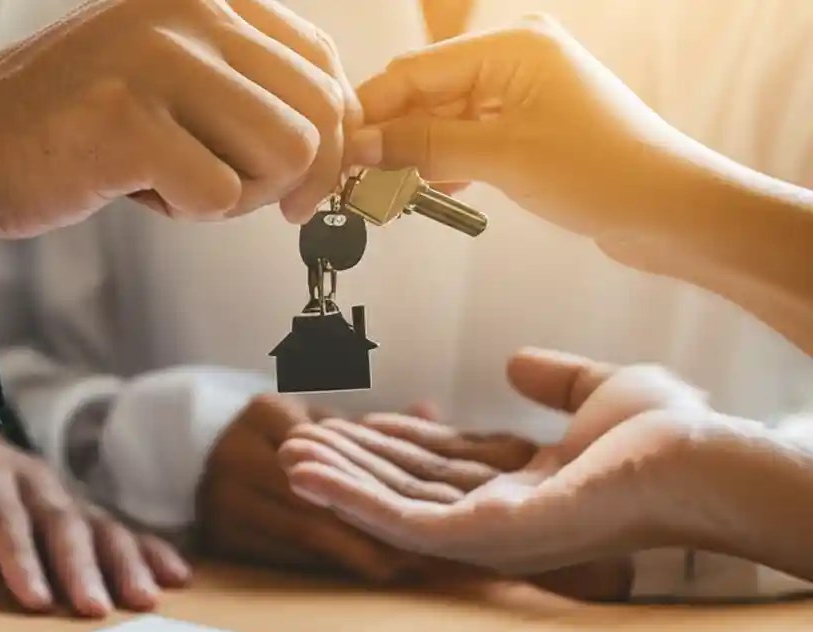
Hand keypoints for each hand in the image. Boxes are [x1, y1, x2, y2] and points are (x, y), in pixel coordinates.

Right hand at [0, 0, 357, 239]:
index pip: (323, 62)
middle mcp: (189, 11)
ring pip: (284, 155)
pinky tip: (136, 189)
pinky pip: (220, 196)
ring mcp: (156, 62)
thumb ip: (250, 87)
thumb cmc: (74, 121)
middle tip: (250, 200)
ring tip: (179, 183)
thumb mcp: (171, 73)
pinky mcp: (127, 122)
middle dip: (296, 177)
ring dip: (242, 194)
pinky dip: (186, 212)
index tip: (304, 176)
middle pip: (319, 113)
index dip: (331, 133)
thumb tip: (345, 142)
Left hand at [0, 434, 189, 616]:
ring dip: (124, 560)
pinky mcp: (75, 501)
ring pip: (97, 521)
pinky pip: (117, 523)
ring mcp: (57, 487)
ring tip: (145, 599)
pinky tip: (175, 575)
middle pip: (59, 521)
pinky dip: (148, 547)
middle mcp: (27, 476)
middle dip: (80, 567)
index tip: (35, 599)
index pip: (1, 517)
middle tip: (94, 609)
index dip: (18, 557)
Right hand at [199, 395, 430, 582]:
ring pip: (302, 529)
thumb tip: (429, 406)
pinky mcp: (217, 533)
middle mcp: (234, 450)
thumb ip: (373, 425)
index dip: (375, 478)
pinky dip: (326, 564)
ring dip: (355, 551)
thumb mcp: (324, 423)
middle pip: (317, 494)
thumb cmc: (288, 443)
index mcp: (265, 411)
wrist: (212, 462)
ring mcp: (219, 494)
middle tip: (419, 550)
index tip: (423, 503)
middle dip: (371, 524)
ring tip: (401, 567)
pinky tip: (361, 572)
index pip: (329, 452)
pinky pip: (282, 554)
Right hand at [279, 348, 713, 579]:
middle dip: (352, 465)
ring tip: (289, 458)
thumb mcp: (599, 389)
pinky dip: (349, 497)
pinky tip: (309, 473)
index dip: (393, 440)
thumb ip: (554, 379)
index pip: (442, 462)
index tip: (350, 420)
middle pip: (409, 486)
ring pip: (394, 506)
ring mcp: (489, 529)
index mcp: (526, 483)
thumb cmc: (667, 435)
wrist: (697, 455)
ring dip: (338, 482)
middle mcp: (501, 513)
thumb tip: (515, 363)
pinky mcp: (480, 536)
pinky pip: (400, 521)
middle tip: (298, 444)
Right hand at [351, 15, 695, 242]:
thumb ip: (423, 148)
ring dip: (414, 155)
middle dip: (389, 137)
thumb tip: (360, 147)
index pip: (413, 71)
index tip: (335, 151)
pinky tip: (425, 192)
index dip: (369, 112)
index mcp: (511, 45)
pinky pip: (466, 137)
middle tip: (353, 182)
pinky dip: (443, 163)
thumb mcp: (500, 158)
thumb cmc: (604, 173)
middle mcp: (514, 58)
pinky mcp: (526, 125)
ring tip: (385, 195)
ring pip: (441, 119)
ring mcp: (521, 92)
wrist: (670, 211)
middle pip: (424, 93)